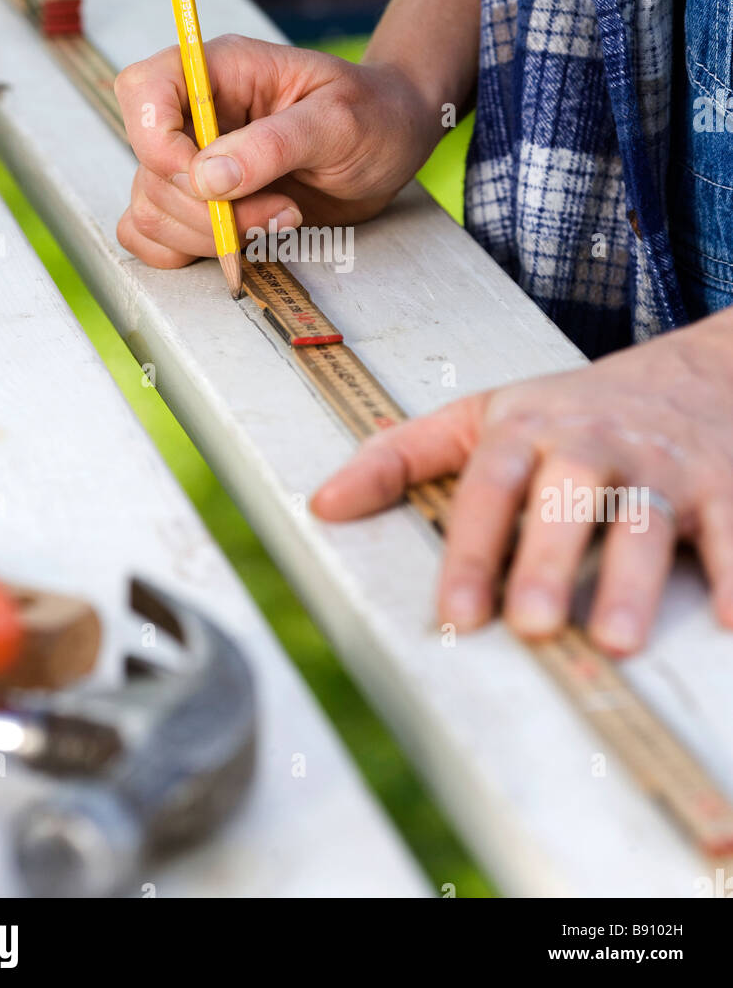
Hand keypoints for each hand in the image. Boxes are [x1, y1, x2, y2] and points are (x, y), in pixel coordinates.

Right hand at [114, 34, 438, 267]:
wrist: (394, 142)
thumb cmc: (375, 114)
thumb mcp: (339, 121)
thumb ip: (273, 145)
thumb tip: (207, 178)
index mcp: (219, 72)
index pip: (142, 90)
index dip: (157, 143)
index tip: (210, 181)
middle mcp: (196, 115)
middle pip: (149, 168)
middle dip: (209, 207)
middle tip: (282, 207)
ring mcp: (194, 161)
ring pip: (150, 209)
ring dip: (210, 234)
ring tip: (282, 217)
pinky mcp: (202, 204)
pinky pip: (153, 236)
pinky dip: (187, 251)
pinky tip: (246, 241)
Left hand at [311, 309, 732, 654]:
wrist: (695, 372)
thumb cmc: (572, 411)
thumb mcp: (484, 417)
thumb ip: (402, 456)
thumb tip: (322, 504)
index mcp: (529, 429)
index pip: (492, 486)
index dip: (474, 550)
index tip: (457, 616)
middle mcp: (594, 444)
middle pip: (571, 497)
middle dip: (551, 559)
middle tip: (534, 627)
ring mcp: (663, 464)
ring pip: (649, 517)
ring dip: (635, 578)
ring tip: (618, 641)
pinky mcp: (725, 485)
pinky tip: (731, 622)